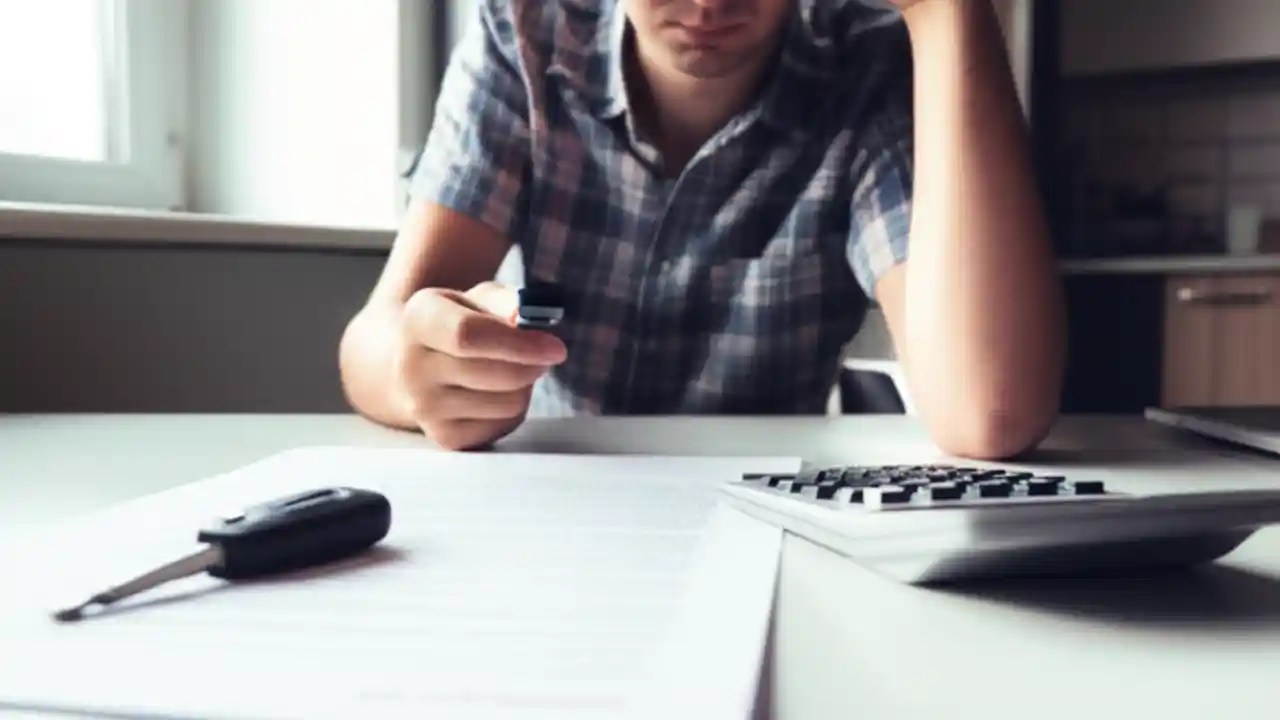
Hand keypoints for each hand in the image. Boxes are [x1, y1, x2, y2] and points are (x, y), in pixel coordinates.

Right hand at [396, 281, 566, 449]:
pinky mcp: (445, 437)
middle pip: (497, 374)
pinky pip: (505, 424)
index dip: (519, 343)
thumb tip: (522, 316)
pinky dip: (513, 408)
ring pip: (508, 402)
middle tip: (542, 355)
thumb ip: (504, 302)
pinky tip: (496, 393)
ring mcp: (425, 407)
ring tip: (509, 370)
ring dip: (524, 385)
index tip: (555, 347)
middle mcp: (412, 367)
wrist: (419, 363)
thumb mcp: (479, 299)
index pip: (467, 335)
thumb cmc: (459, 324)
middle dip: (533, 364)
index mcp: (418, 320)